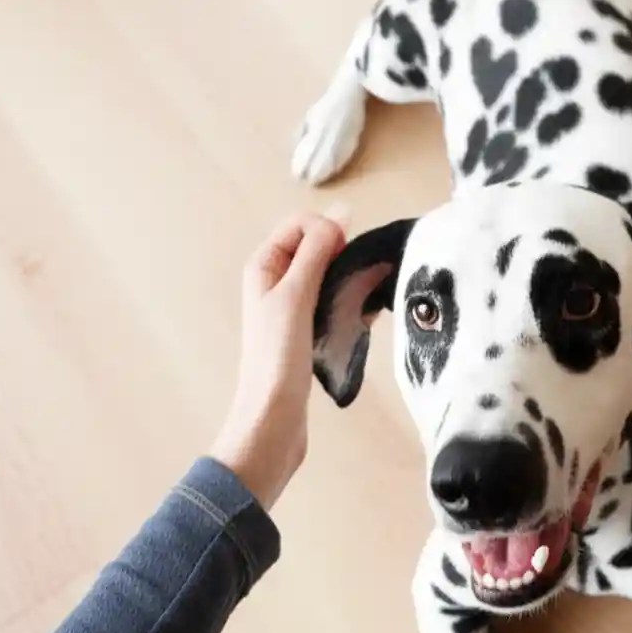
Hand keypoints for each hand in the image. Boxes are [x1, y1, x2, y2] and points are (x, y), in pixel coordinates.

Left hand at [210, 214, 344, 508]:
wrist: (273, 420)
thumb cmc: (278, 358)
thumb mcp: (296, 296)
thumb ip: (317, 252)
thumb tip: (342, 213)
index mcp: (264, 267)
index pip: (302, 224)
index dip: (329, 232)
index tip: (349, 257)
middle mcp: (276, 283)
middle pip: (319, 249)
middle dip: (345, 257)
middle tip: (363, 281)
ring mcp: (293, 308)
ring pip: (332, 277)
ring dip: (352, 283)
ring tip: (366, 302)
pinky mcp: (309, 332)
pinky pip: (336, 303)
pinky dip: (353, 305)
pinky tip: (366, 319)